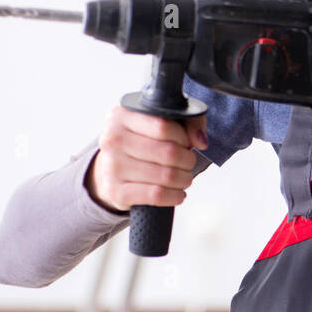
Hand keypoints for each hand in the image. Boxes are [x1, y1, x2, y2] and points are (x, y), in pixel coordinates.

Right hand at [86, 105, 207, 212]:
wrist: (111, 169)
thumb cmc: (143, 141)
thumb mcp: (163, 120)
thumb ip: (189, 120)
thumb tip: (200, 141)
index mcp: (122, 115)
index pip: (163, 126)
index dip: (183, 137)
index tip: (186, 143)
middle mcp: (112, 139)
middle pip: (168, 152)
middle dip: (188, 160)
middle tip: (189, 162)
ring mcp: (112, 167)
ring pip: (165, 175)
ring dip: (184, 179)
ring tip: (185, 177)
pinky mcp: (116, 192)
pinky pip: (156, 194)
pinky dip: (174, 196)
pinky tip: (178, 193)